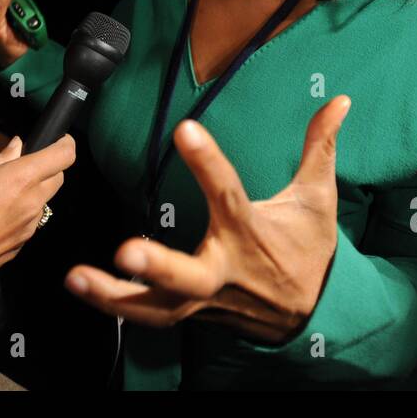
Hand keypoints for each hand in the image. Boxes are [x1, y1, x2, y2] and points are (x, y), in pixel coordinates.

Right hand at [0, 134, 74, 309]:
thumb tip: (15, 147)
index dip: (65, 143)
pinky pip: (29, 222)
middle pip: (59, 178)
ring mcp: (27, 228)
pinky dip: (20, 212)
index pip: (64, 156)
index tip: (59, 139)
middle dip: (48, 166)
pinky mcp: (20, 246)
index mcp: (18, 179)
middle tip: (23, 163)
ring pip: (44, 201)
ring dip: (32, 191)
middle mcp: (30, 204)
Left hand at [65, 96, 349, 342]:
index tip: (186, 130)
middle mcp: (225, 269)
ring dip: (116, 296)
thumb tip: (339, 101)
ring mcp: (205, 298)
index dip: (207, 163)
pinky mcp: (193, 314)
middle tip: (126, 251)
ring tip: (76, 278)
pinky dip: (118, 307)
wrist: (317, 313)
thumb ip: (320, 146)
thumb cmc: (310, 249)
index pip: (228, 193)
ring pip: (160, 306)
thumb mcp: (318, 197)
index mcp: (251, 232)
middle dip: (159, 267)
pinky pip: (151, 316)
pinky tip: (84, 291)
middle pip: (190, 276)